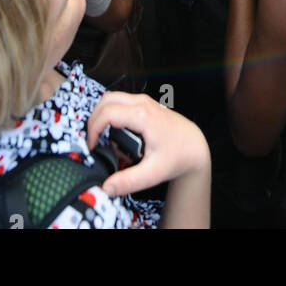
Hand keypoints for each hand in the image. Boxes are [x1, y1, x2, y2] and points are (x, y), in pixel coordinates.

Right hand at [85, 91, 209, 199]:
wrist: (194, 146)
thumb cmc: (176, 157)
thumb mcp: (153, 173)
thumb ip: (128, 181)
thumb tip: (106, 187)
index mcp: (143, 116)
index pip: (107, 113)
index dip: (93, 129)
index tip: (92, 147)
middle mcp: (142, 103)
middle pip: (106, 100)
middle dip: (94, 119)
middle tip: (93, 141)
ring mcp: (143, 101)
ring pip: (112, 98)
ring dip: (102, 116)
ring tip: (104, 139)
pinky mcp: (144, 104)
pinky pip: (120, 102)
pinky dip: (111, 114)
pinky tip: (116, 134)